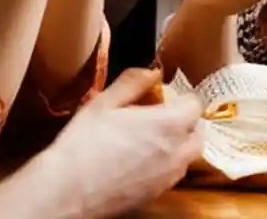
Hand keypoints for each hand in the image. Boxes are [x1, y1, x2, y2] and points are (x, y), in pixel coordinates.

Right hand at [45, 68, 202, 218]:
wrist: (68, 192)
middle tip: (158, 116)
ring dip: (178, 143)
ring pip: (188, 155)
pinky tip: (139, 160)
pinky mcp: (157, 194)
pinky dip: (166, 164)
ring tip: (149, 139)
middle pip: (197, 131)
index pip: (195, 104)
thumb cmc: (84, 146)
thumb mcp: (104, 102)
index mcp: (169, 125)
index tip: (160, 97)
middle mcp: (177, 152)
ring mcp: (169, 177)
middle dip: (185, 121)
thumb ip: (133, 82)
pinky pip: (172, 174)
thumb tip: (152, 72)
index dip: (179, 97)